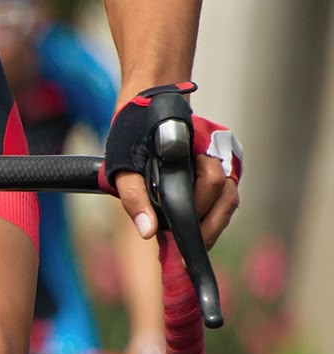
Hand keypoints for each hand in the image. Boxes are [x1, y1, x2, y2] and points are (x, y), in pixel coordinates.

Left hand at [105, 86, 243, 248]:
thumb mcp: (123, 165)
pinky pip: (225, 197)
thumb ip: (134, 197)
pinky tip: (195, 227)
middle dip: (206, 225)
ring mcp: (226, 159)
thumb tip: (147, 230)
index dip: (197, 215)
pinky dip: (211, 215)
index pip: (211, 183)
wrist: (148, 105)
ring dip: (211, 223)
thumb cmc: (133, 133)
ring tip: (189, 241)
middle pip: (226, 196)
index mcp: (198, 146)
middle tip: (183, 247)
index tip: (185, 242)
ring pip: (229, 199)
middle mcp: (219, 151)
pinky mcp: (224, 167)